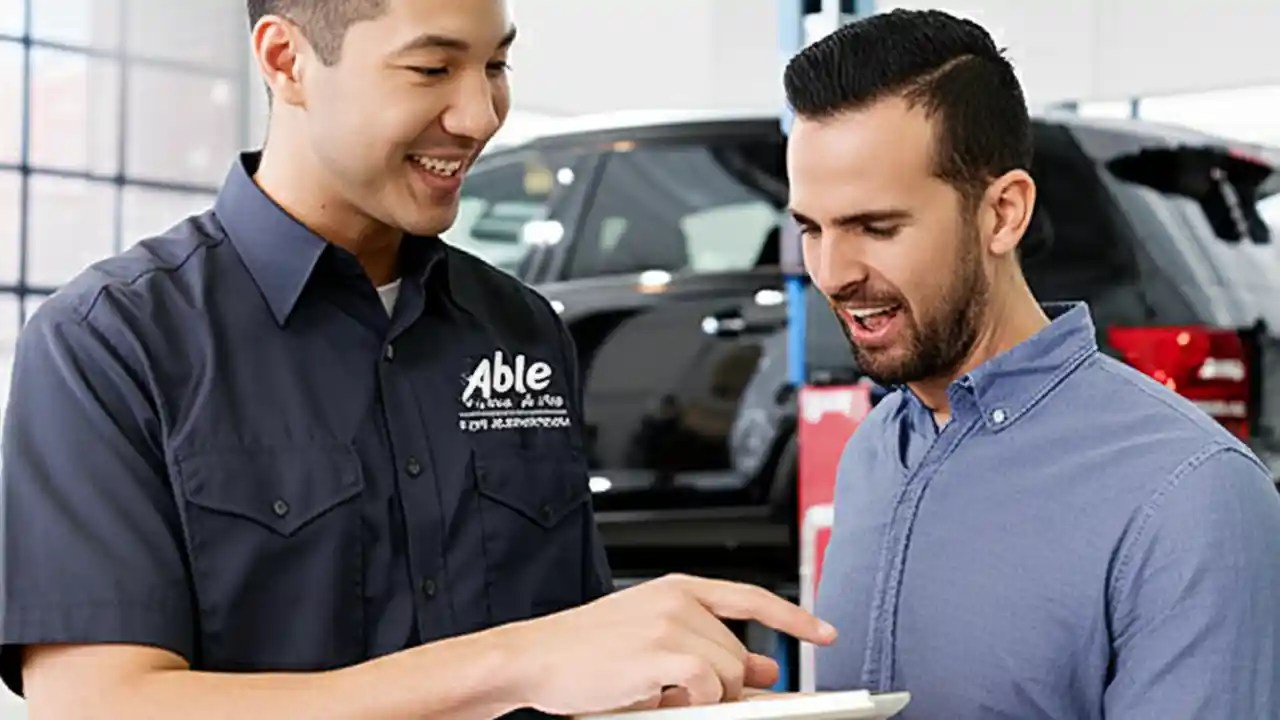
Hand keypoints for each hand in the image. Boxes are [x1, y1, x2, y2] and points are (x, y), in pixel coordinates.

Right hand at [499, 573, 837, 716]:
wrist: (534, 658)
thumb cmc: (585, 653)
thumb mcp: (653, 642)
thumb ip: (709, 650)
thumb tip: (762, 669)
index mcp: (677, 588)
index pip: (751, 597)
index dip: (794, 617)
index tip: (827, 632)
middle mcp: (678, 598)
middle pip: (737, 652)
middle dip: (726, 684)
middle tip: (684, 696)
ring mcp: (670, 622)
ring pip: (727, 673)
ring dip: (703, 697)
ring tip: (658, 693)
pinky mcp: (662, 651)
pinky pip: (707, 686)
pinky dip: (691, 702)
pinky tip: (656, 696)